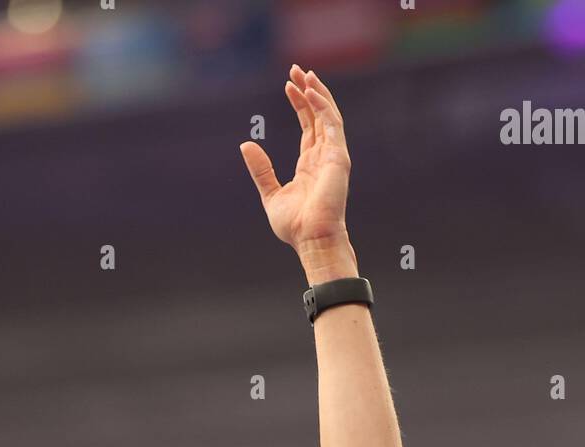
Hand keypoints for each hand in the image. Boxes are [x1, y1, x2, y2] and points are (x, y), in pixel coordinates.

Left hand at [239, 65, 353, 262]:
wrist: (311, 240)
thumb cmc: (295, 225)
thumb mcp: (270, 194)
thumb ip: (260, 169)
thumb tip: (246, 144)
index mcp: (310, 165)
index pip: (308, 126)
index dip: (300, 104)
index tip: (289, 85)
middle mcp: (324, 157)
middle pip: (319, 115)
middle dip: (309, 91)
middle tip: (297, 70)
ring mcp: (333, 156)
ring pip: (328, 115)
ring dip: (318, 93)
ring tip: (305, 73)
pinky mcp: (338, 157)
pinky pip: (332, 124)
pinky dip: (322, 105)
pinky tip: (310, 91)